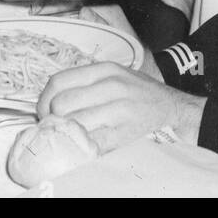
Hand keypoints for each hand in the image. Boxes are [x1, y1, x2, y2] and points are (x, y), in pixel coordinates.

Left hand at [37, 62, 205, 153]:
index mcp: (104, 70)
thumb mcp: (114, 75)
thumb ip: (86, 83)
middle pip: (62, 104)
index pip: (59, 82)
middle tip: (57, 127)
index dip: (44, 100)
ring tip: (70, 136)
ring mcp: (119, 109)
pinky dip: (83, 147)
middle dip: (53, 119)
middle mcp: (111, 86)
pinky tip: (84, 146)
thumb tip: (51, 100)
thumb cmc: (138, 92)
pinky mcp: (126, 132)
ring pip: (74, 123)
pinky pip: (93, 142)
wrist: (173, 108)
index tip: (44, 112)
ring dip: (66, 134)